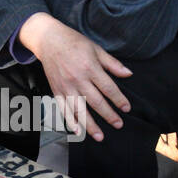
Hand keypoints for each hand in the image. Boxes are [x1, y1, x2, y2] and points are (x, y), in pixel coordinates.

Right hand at [18, 13, 131, 141]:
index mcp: (89, 68)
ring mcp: (65, 87)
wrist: (49, 40)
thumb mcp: (96, 49)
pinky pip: (63, 109)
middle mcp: (77, 79)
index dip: (119, 99)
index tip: (126, 108)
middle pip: (96, 102)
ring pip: (79, 110)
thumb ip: (112, 64)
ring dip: (90, 125)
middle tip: (118, 124)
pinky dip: (70, 121)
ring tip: (100, 136)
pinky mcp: (56, 90)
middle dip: (108, 115)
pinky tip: (77, 131)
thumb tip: (129, 74)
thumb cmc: (74, 42)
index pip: (108, 88)